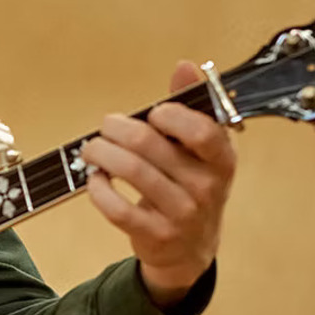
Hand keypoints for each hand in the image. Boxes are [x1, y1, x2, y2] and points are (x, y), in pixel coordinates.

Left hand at [82, 61, 235, 307]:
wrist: (190, 248)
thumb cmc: (191, 186)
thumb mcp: (200, 150)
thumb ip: (191, 107)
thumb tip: (185, 66)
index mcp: (222, 159)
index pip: (200, 130)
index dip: (168, 115)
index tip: (151, 113)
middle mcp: (206, 187)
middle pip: (149, 145)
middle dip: (116, 129)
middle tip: (105, 127)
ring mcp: (181, 214)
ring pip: (130, 171)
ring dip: (101, 153)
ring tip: (92, 149)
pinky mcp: (155, 235)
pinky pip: (116, 207)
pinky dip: (98, 188)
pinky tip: (96, 179)